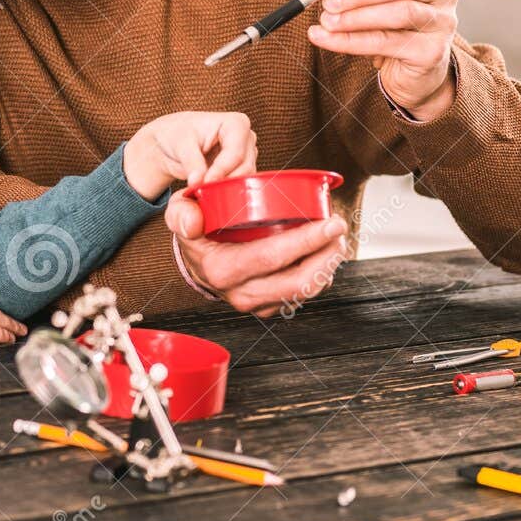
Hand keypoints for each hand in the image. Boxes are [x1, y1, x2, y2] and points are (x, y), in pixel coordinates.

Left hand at [124, 111, 256, 199]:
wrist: (173, 140)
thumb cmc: (178, 134)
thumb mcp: (181, 144)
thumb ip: (192, 162)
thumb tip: (198, 182)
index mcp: (236, 124)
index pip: (236, 152)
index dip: (221, 170)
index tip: (204, 182)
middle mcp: (246, 138)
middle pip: (244, 167)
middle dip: (223, 180)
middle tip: (203, 190)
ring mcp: (246, 154)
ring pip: (244, 178)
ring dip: (225, 187)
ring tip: (204, 190)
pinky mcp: (241, 168)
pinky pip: (239, 184)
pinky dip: (225, 190)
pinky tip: (209, 190)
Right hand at [167, 193, 348, 316]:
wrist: (196, 263)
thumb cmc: (196, 233)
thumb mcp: (180, 216)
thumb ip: (182, 213)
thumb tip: (192, 221)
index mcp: (222, 270)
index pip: (271, 257)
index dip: (307, 241)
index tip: (331, 223)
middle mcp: (241, 293)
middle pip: (297, 281)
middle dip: (327, 256)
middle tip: (340, 229)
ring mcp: (256, 303)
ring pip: (304, 292)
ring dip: (327, 266)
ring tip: (337, 239)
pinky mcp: (268, 306)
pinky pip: (301, 295)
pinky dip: (319, 274)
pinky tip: (324, 254)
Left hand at [309, 0, 459, 121]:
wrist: (412, 70)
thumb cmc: (391, 25)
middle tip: (328, 0)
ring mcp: (442, 21)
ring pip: (400, 12)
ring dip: (356, 16)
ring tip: (327, 21)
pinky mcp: (432, 51)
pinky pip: (388, 43)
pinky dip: (352, 41)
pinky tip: (328, 38)